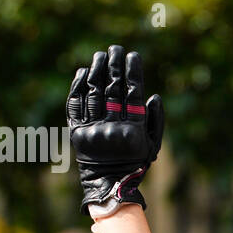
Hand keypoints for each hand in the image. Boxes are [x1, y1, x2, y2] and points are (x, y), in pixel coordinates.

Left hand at [67, 44, 164, 212]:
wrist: (108, 183)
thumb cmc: (135, 162)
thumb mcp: (152, 145)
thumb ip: (156, 121)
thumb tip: (153, 96)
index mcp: (133, 130)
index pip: (133, 95)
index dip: (133, 74)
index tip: (133, 56)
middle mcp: (112, 128)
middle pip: (113, 90)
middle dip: (114, 66)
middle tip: (116, 48)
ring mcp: (93, 130)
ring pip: (94, 94)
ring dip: (97, 71)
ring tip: (100, 55)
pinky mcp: (77, 133)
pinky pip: (76, 106)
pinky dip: (78, 87)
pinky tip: (83, 71)